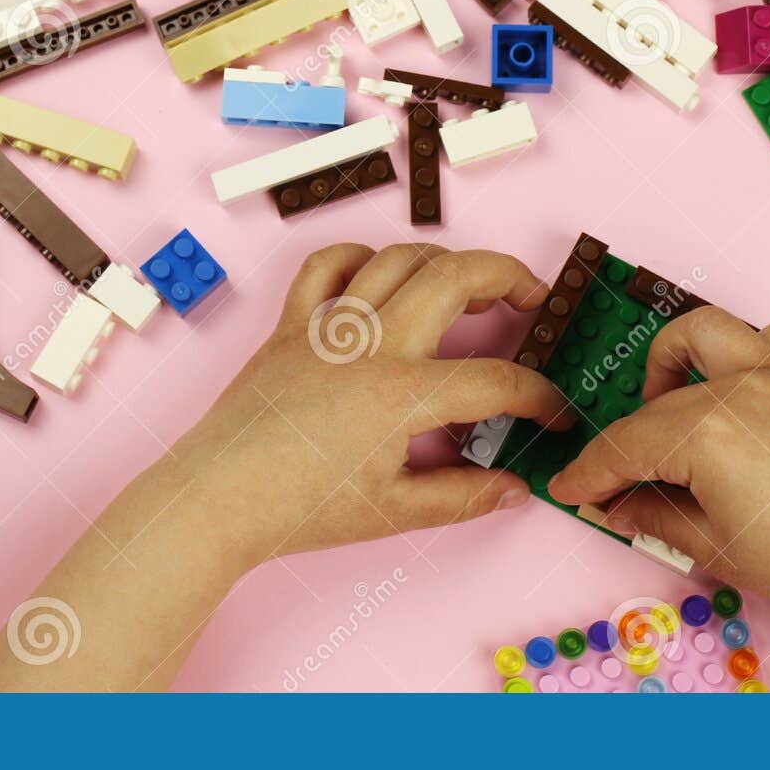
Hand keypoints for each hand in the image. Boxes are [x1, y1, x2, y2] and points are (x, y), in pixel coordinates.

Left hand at [178, 243, 572, 563]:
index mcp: (403, 394)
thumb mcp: (394, 513)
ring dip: (444, 261)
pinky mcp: (292, 324)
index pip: (497, 381)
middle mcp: (371, 344)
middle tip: (533, 299)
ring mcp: (329, 326)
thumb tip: (512, 490)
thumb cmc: (299, 509)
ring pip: (399, 257)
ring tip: (468, 285)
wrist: (217, 499)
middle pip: (458, 276)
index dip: (539, 396)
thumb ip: (463, 498)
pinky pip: (327, 265)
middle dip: (511, 276)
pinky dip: (359, 257)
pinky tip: (380, 276)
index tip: (553, 411)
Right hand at [546, 306, 769, 629]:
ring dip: (677, 356)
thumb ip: (657, 517)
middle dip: (628, 441)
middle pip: (659, 402)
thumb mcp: (714, 549)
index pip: (625, 445)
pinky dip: (761, 346)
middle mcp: (743, 388)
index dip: (590, 473)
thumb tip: (624, 505)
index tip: (572, 489)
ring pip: (711, 332)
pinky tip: (747, 382)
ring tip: (669, 402)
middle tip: (621, 484)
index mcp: (707, 431)